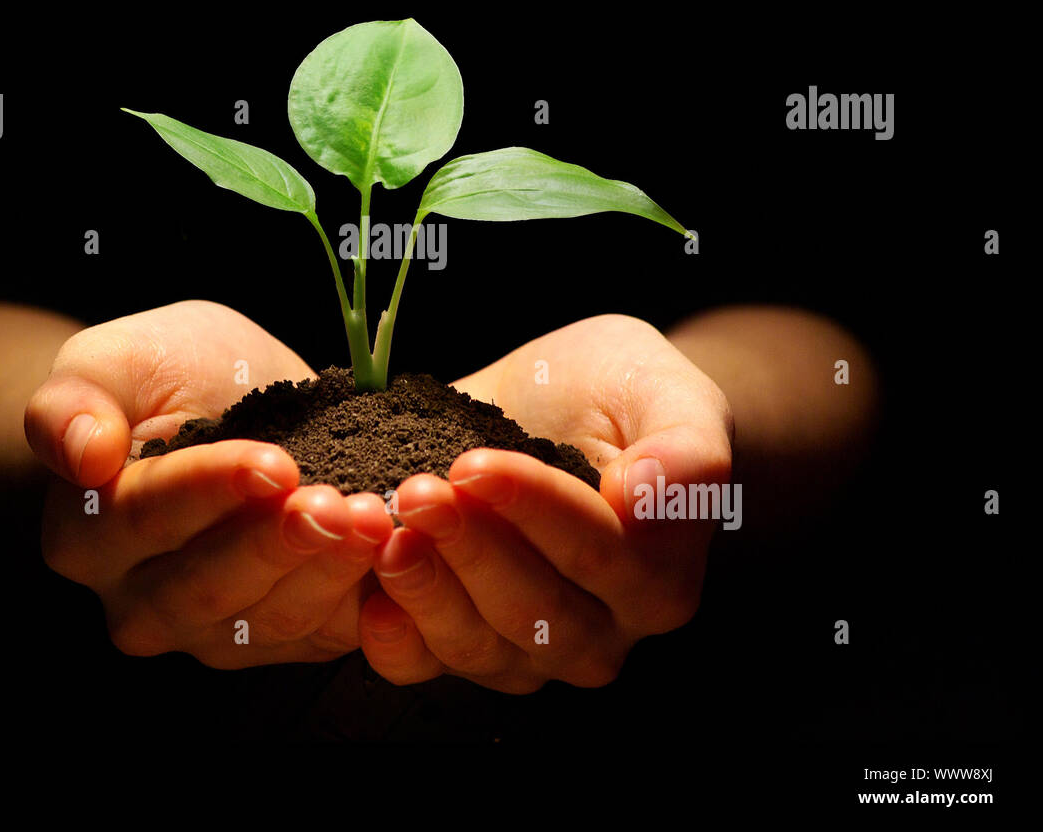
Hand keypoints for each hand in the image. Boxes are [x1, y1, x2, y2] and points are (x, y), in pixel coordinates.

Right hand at [25, 300, 392, 664]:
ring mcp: (210, 631)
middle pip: (208, 588)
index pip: (146, 519)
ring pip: (269, 620)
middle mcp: (140, 600)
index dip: (213, 491)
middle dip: (278, 544)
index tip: (275, 462)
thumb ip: (72, 401)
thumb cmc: (166, 375)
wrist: (230, 398)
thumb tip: (82, 453)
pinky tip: (395, 553)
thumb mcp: (115, 358)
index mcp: (86, 535)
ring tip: (377, 519)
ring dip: (328, 572)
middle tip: (339, 503)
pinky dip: (361, 597)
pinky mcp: (279, 639)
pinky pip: (320, 636)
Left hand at [358, 314, 733, 692]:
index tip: (476, 462)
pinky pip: (425, 666)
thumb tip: (649, 495)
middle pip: (533, 610)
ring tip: (386, 529)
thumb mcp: (661, 388)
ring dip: (426, 590)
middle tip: (417, 491)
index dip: (533, 509)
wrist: (555, 401)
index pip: (595, 552)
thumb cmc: (616, 391)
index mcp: (658, 576)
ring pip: (478, 645)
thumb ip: (684, 447)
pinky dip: (394, 638)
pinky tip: (370, 597)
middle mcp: (598, 629)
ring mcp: (529, 649)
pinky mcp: (463, 645)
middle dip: (470, 550)